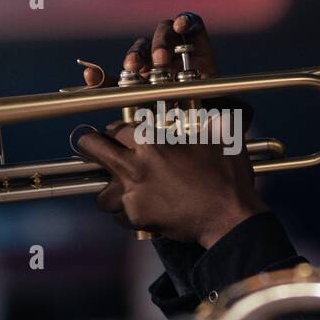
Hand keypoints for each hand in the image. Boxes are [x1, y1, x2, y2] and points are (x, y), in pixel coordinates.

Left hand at [76, 13, 267, 246]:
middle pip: (91, 148)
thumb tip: (209, 101)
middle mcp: (134, 167)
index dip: (117, 130)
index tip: (120, 134)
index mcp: (150, 142)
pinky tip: (140, 208)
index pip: (114, 128)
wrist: (229, 217)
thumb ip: (205, 115)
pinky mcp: (137, 219)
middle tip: (96, 148)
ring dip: (109, 188)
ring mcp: (132, 196)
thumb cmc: (226, 174)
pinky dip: (126, 213)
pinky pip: (118, 216)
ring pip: (101, 191)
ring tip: (123, 187)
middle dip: (90, 145)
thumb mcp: (218, 134)